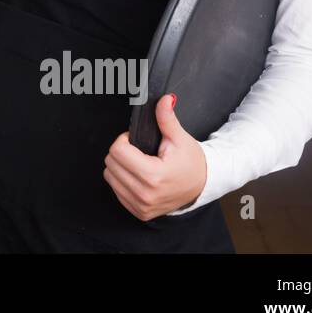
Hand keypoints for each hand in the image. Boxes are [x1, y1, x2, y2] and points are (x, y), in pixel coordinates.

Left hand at [103, 94, 207, 220]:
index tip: (134, 140)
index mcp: (154, 175)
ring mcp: (141, 206)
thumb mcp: (180, 138)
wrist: (202, 186)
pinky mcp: (139, 212)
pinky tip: (137, 176)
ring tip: (138, 163)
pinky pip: (116, 191)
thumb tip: (164, 100)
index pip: (117, 151)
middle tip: (138, 151)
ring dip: (119, 166)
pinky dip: (121, 180)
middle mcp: (145, 194)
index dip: (124, 140)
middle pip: (111, 163)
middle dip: (120, 152)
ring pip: (109, 177)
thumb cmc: (191, 163)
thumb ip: (167, 118)